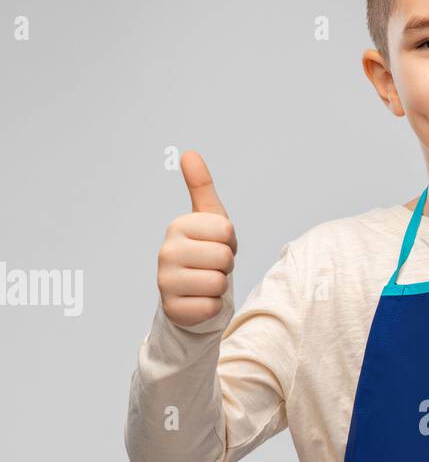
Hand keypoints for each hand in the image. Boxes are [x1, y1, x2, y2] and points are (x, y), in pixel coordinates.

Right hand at [158, 151, 237, 328]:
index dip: (229, 240)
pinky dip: (213, 306)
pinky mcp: (173, 309)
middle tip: (212, 266)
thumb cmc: (205, 252)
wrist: (191, 294)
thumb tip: (189, 153)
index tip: (217, 244)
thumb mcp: (209, 219)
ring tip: (206, 282)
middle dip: (226, 265)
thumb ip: (201, 186)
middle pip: (224, 257)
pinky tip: (200, 300)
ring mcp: (166, 282)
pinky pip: (212, 307)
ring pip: (219, 283)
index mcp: (177, 226)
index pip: (226, 230)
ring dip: (220, 286)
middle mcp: (166, 252)